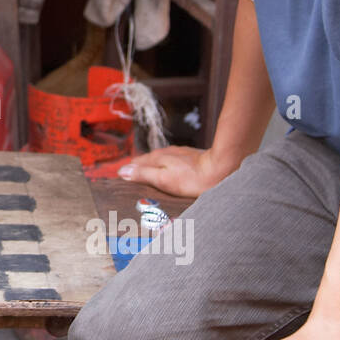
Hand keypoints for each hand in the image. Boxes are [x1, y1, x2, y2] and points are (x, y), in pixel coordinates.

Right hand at [117, 146, 233, 197]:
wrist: (221, 170)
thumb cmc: (192, 179)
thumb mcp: (163, 180)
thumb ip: (143, 175)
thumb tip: (122, 171)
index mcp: (156, 158)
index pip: (134, 164)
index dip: (126, 173)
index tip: (119, 183)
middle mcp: (165, 153)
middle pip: (145, 162)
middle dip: (137, 172)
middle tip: (130, 186)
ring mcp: (178, 154)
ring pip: (159, 162)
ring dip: (151, 170)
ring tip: (147, 182)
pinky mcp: (189, 158)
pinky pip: (171, 163)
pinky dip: (165, 170)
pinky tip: (169, 177)